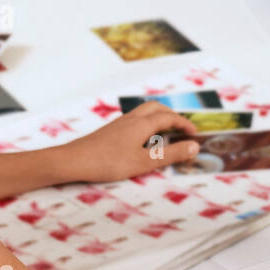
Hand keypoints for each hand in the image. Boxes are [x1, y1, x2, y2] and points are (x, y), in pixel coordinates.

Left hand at [53, 102, 201, 183]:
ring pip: (144, 112)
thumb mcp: (144, 162)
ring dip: (158, 117)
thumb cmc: (109, 162)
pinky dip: (146, 123)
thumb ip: (170, 154)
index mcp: (142, 124)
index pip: (168, 117)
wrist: (75, 160)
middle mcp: (131, 119)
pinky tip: (142, 140)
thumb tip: (194, 147)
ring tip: (165, 132)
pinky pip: (135, 120)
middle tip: (182, 128)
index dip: (184, 123)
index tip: (194, 133)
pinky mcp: (111, 130)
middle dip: (172, 115)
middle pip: (156, 107)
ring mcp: (119, 123)